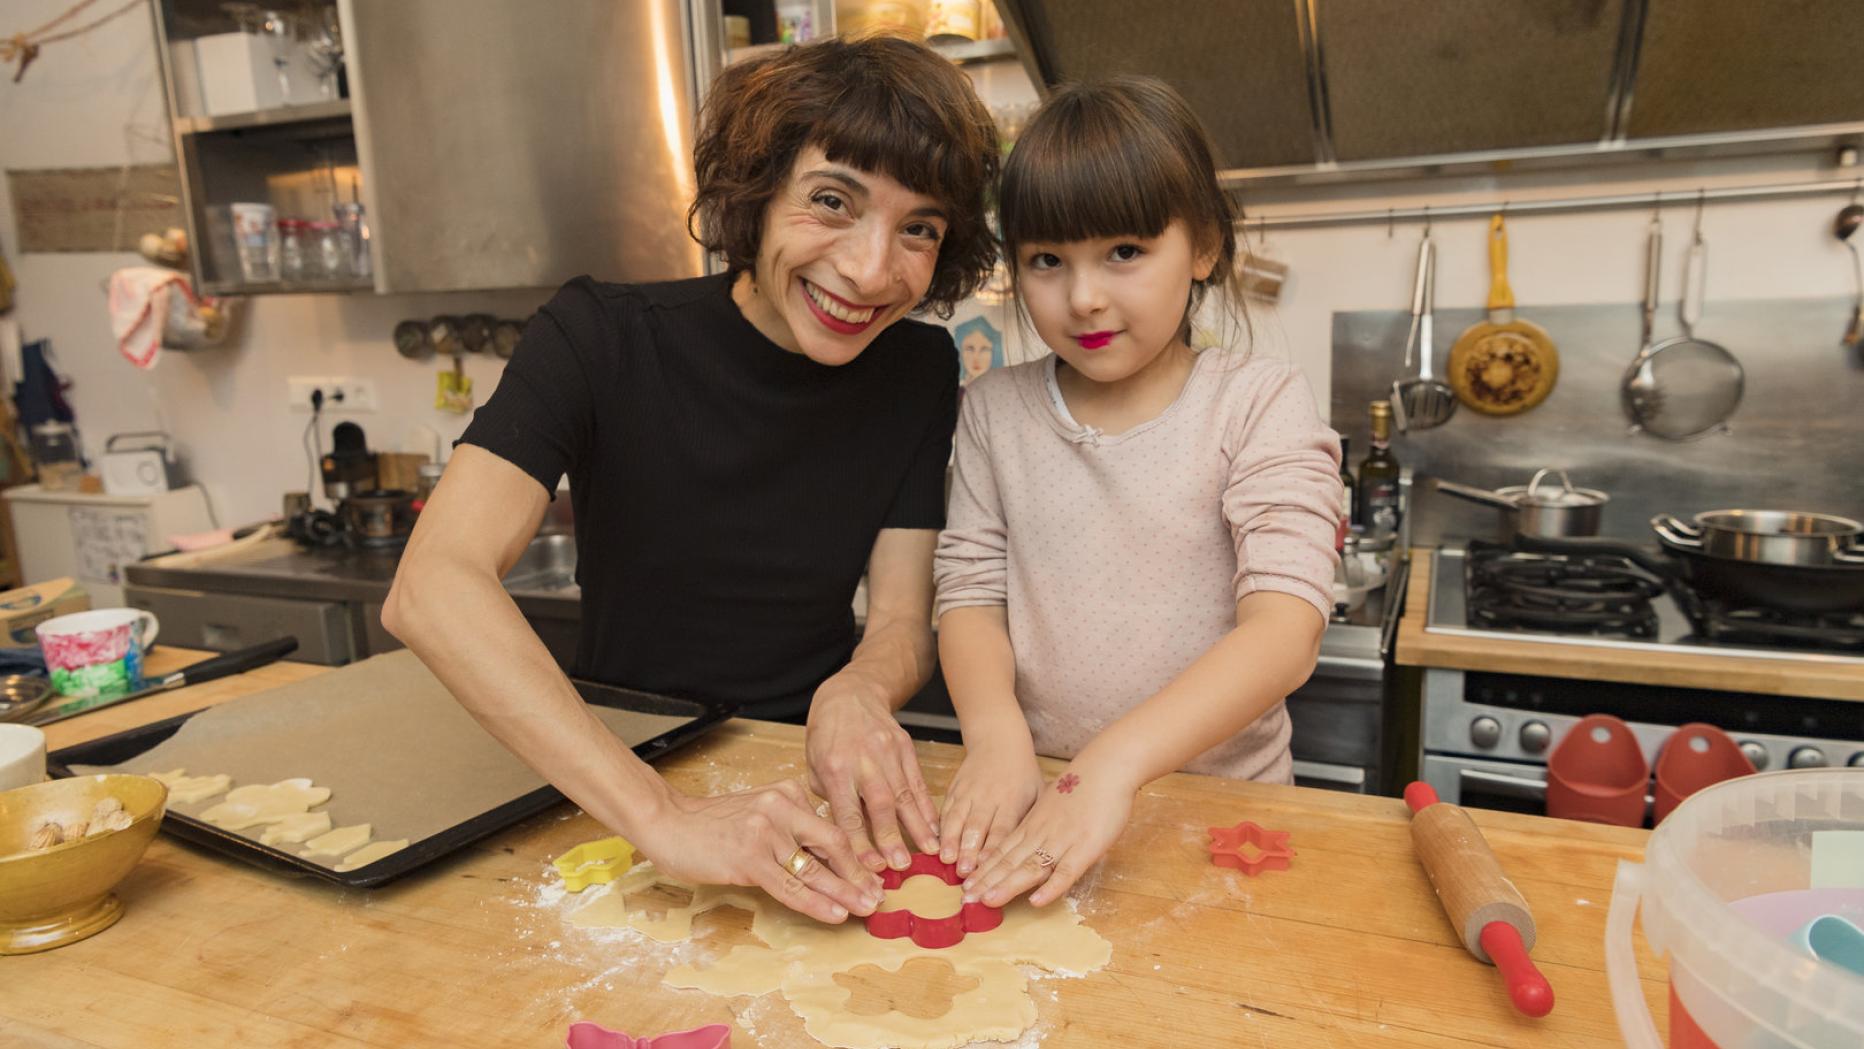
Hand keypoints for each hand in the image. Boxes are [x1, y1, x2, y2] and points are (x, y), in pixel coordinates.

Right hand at [628, 778, 883, 923]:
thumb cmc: (712, 824)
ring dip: (843, 892)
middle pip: (832, 845)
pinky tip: (834, 914)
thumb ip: (790, 828)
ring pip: (814, 869)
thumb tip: (828, 860)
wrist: (668, 823)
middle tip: (877, 895)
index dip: (856, 855)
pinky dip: (815, 902)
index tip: (874, 874)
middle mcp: (781, 808)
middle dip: (858, 874)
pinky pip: (790, 886)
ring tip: (864, 908)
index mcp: (788, 793)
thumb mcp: (759, 813)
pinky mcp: (749, 857)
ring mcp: (765, 832)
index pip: (831, 827)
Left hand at [805, 683, 940, 871]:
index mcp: (834, 768)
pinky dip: (927, 806)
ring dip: (918, 826)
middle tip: (902, 866)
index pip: (848, 812)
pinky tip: (935, 827)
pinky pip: (917, 782)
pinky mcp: (905, 748)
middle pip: (880, 804)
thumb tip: (852, 834)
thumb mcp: (814, 766)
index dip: (860, 842)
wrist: (849, 695)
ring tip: (930, 852)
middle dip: (892, 837)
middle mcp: (863, 760)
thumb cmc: (826, 737)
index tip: (870, 867)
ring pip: (904, 794)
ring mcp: (887, 753)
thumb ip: (831, 799)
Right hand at [938, 737, 1041, 877]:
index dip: (993, 848)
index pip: (1002, 828)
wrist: (998, 740)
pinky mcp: (954, 790)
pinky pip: (945, 810)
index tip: (986, 866)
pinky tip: (935, 844)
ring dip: (951, 841)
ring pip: (957, 819)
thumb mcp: (1038, 792)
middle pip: (977, 826)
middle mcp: (988, 797)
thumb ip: (1035, 820)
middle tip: (963, 871)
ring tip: (946, 859)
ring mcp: (968, 793)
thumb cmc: (1023, 773)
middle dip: (969, 850)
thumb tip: (1040, 850)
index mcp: (1011, 800)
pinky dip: (940, 828)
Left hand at [961, 761, 1133, 907]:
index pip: (1002, 851)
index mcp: (1032, 824)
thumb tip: (1033, 839)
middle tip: (966, 900)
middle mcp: (1041, 834)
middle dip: (986, 882)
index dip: (984, 870)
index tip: (967, 885)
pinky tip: (1036, 901)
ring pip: (1030, 867)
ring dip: (1007, 885)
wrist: (1107, 766)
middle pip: (1009, 861)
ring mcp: (1062, 841)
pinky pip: (1066, 871)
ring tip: (987, 901)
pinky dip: (1051, 888)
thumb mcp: (1052, 804)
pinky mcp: (1085, 848)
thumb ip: (1041, 823)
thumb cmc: (1083, 784)